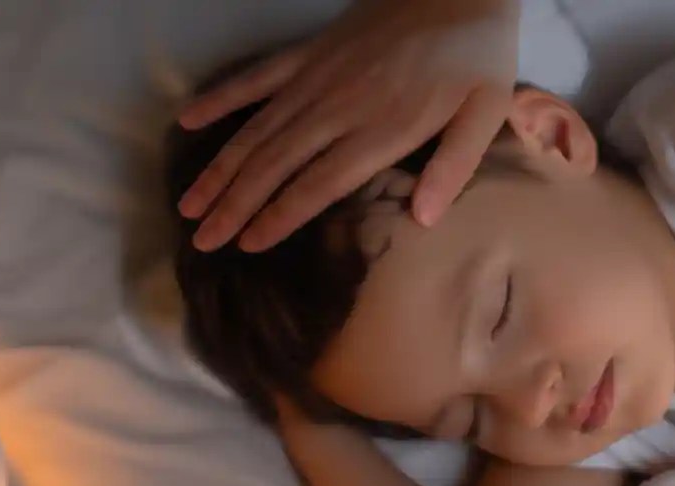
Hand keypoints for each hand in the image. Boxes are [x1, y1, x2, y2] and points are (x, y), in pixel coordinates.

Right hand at [178, 0, 518, 251]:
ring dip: (220, 168)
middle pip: (275, 163)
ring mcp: (317, 77)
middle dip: (234, 204)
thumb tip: (424, 219)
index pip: (319, 182)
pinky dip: (220, 98)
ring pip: (257, 130)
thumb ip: (455, 166)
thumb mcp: (486, 111)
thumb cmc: (476, 54)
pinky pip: (256, 78)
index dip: (280, 215)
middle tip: (202, 240)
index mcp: (383, 128)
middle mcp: (339, 107)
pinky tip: (188, 120)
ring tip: (188, 204)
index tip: (247, 244)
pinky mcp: (308, 53)